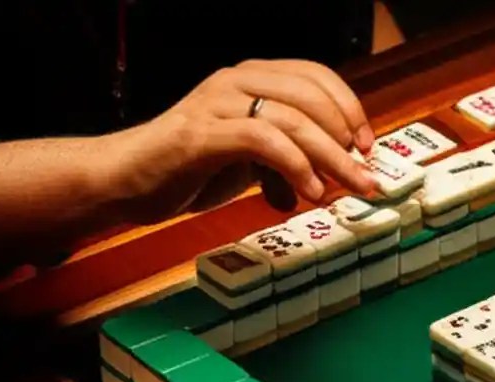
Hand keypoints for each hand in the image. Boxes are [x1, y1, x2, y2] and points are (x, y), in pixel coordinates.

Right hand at [103, 60, 379, 222]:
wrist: (126, 181)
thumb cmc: (191, 168)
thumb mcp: (252, 159)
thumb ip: (289, 156)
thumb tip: (337, 176)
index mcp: (252, 78)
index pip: (316, 76)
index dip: (350, 108)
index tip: (367, 147)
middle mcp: (236, 81)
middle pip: (312, 99)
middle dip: (347, 142)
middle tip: (367, 177)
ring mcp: (217, 104)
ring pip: (293, 120)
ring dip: (331, 159)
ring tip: (350, 189)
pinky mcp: (201, 134)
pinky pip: (262, 140)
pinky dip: (295, 166)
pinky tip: (308, 192)